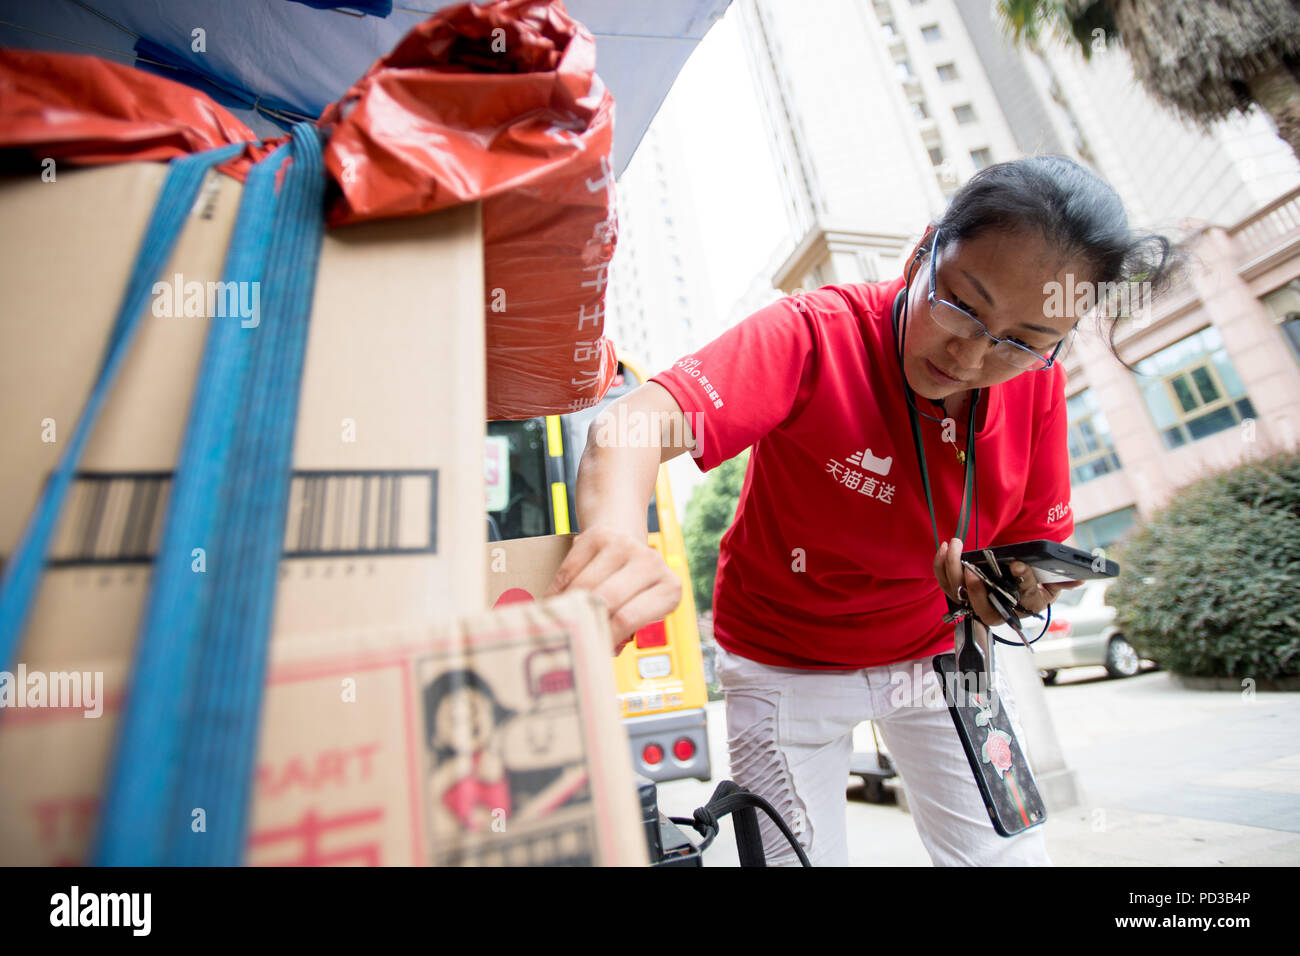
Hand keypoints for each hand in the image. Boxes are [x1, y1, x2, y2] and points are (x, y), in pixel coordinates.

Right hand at [544, 526, 682, 654]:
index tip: (586, 648)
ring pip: (585, 585)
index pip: (628, 619)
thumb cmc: (632, 585)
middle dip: (583, 620)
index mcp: (669, 590)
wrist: (624, 537)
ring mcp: (625, 546)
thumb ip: (624, 631)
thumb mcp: (639, 608)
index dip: (603, 636)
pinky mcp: (599, 536)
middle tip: (567, 636)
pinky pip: (570, 570)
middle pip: (606, 600)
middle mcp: (652, 564)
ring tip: (558, 620)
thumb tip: (600, 653)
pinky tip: (555, 601)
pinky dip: (558, 590)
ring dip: (567, 606)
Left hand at [933, 537, 1082, 627]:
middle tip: (971, 568)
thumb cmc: (1033, 581)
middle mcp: (998, 610)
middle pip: (982, 608)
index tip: (1017, 564)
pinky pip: (945, 583)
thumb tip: (1080, 578)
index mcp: (1025, 606)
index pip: (1023, 596)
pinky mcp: (960, 592)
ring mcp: (976, 603)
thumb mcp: (1052, 582)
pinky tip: (945, 549)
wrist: (1015, 585)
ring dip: (953, 570)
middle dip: (975, 589)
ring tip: (956, 546)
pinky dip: (942, 566)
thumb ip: (1063, 580)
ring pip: (960, 594)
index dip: (1022, 580)